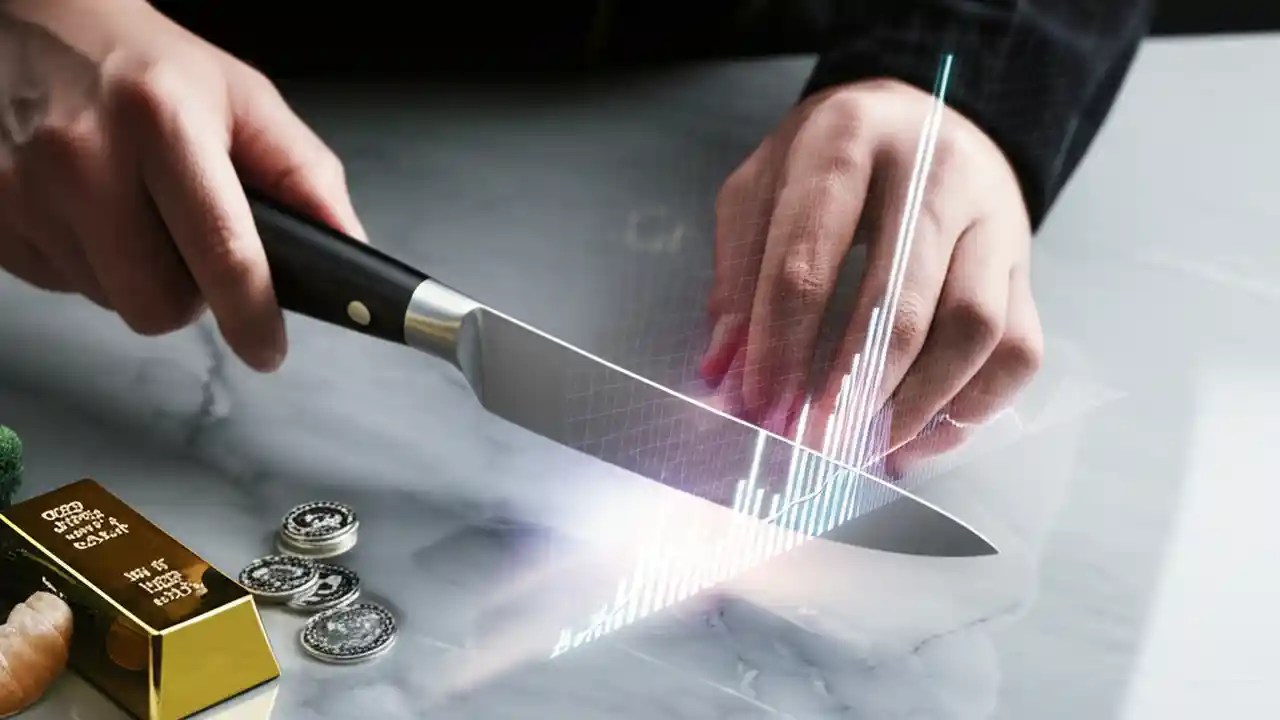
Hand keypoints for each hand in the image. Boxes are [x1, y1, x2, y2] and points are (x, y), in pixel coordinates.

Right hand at [0, 0, 364, 370]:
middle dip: (190, 297)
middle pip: (157, 304)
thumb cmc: (147, 63)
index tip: (268, 348)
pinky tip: (91, 209)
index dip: (252, 316)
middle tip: (193, 249)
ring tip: (135, 211)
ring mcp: (24, 189)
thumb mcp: (244, 98)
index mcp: (163, 121)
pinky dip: (88, 262)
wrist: (36, 21)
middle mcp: (84, 156)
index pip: (222, 253)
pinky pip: (61, 285)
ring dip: (137, 276)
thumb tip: (347, 246)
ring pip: (109, 301)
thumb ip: (304, 175)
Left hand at [701, 79, 1042, 472]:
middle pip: (899, 302)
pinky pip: (1018, 349)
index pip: (807, 260)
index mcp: (847, 140)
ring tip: (865, 447)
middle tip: (814, 444)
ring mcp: (992, 217)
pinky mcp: (1023, 262)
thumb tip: (724, 370)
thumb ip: (737, 272)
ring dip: (916, 405)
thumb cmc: (827, 161)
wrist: (923, 118)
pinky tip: (919, 438)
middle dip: (851, 390)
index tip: (760, 406)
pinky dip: (973, 408)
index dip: (779, 345)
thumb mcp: (762, 188)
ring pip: (973, 330)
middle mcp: (933, 170)